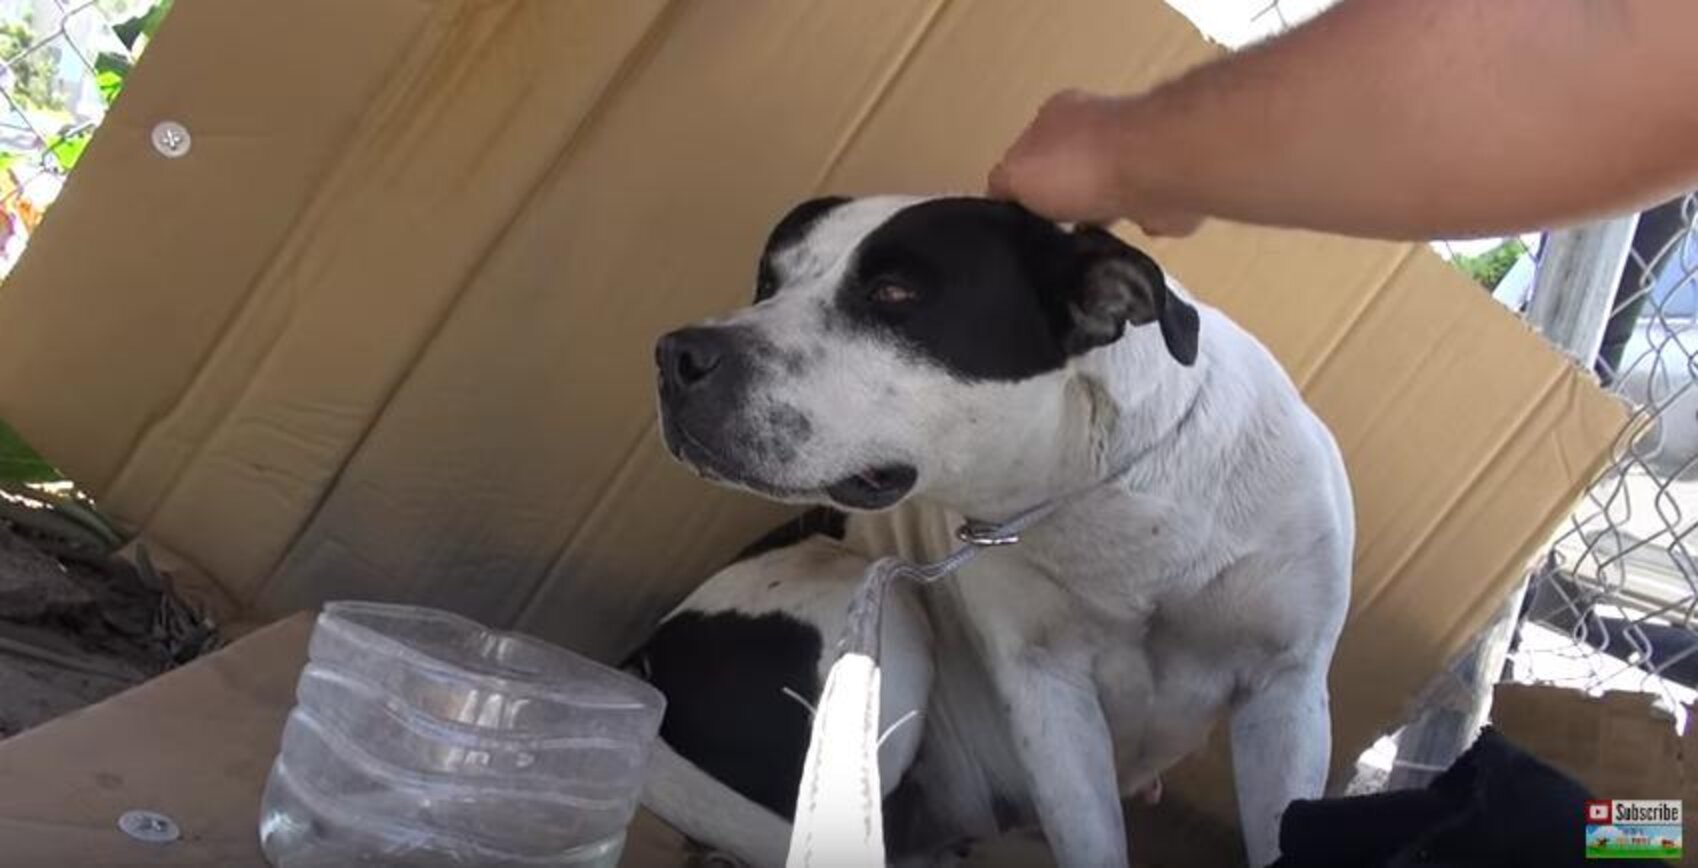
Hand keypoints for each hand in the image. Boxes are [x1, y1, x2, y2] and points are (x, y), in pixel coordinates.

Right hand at [988, 89, 1202, 237]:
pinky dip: (1135, 222)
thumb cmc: (1078, 165)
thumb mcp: (1014, 175)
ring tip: (1084, 243)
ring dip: (1100, 212)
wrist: (1155, 169)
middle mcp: (1098, 125)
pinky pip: (1143, 205)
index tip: (1020, 214)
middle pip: (1071, 167)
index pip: (1029, 148)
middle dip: (1064, 199)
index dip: (1022, 182)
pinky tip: (1125, 238)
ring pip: (1108, 187)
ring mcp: (1136, 150)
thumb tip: (1002, 197)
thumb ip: (1001, 184)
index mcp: (1057, 114)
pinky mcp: (1166, 175)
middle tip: (1052, 233)